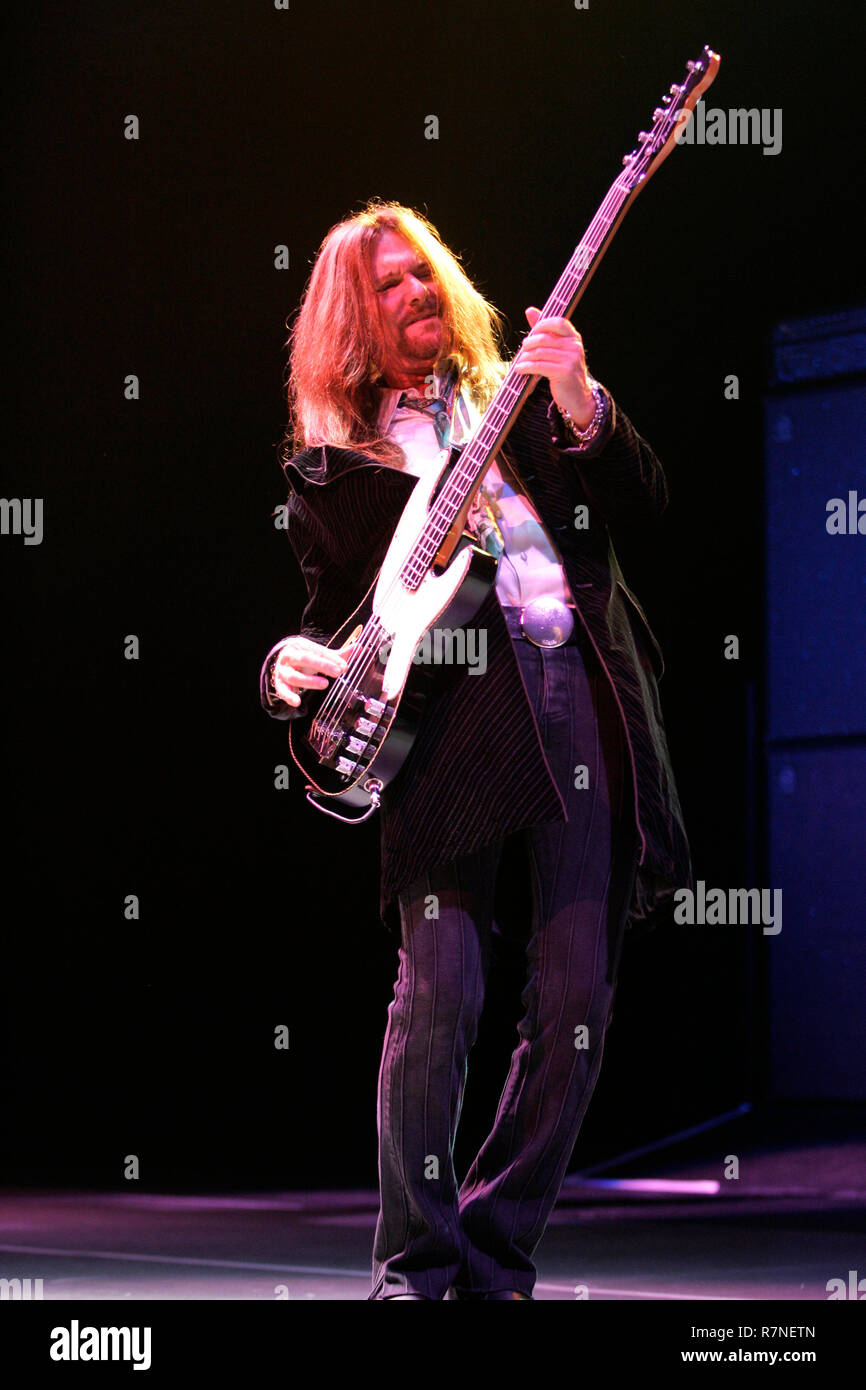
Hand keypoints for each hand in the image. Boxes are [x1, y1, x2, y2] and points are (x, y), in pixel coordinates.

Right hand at [272, 628, 361, 707]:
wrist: (280, 663)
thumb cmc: (305, 659)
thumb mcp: (319, 654)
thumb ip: (338, 654)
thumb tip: (359, 648)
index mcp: (300, 645)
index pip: (317, 651)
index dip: (332, 659)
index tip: (344, 666)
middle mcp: (290, 656)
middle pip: (305, 659)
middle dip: (322, 665)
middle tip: (338, 672)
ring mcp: (283, 670)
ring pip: (294, 676)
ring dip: (309, 681)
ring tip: (325, 684)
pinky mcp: (278, 684)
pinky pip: (282, 691)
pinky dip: (289, 696)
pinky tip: (297, 702)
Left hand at [513, 306, 595, 428]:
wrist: (578, 396)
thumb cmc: (565, 371)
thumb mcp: (558, 350)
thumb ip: (545, 331)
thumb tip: (530, 310)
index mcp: (574, 338)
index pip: (558, 322)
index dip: (542, 324)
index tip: (532, 332)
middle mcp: (574, 346)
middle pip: (544, 338)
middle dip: (529, 344)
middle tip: (522, 350)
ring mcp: (570, 359)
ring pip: (539, 353)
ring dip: (525, 358)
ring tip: (519, 362)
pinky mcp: (564, 372)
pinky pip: (539, 366)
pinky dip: (526, 367)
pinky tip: (520, 370)